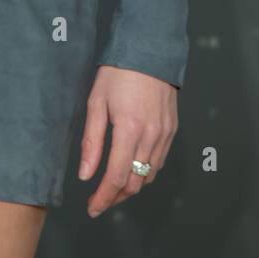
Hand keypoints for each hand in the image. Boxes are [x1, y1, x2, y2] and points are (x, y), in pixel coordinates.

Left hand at [77, 65, 177, 217]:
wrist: (149, 50)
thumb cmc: (117, 73)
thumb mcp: (96, 102)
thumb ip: (92, 141)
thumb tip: (86, 175)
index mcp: (129, 129)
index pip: (117, 177)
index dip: (103, 197)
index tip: (91, 208)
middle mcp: (151, 136)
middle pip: (135, 183)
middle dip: (116, 197)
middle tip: (98, 201)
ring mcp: (165, 134)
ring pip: (149, 176)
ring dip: (131, 187)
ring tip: (112, 188)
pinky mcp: (172, 130)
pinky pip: (159, 161)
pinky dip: (144, 172)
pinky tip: (131, 168)